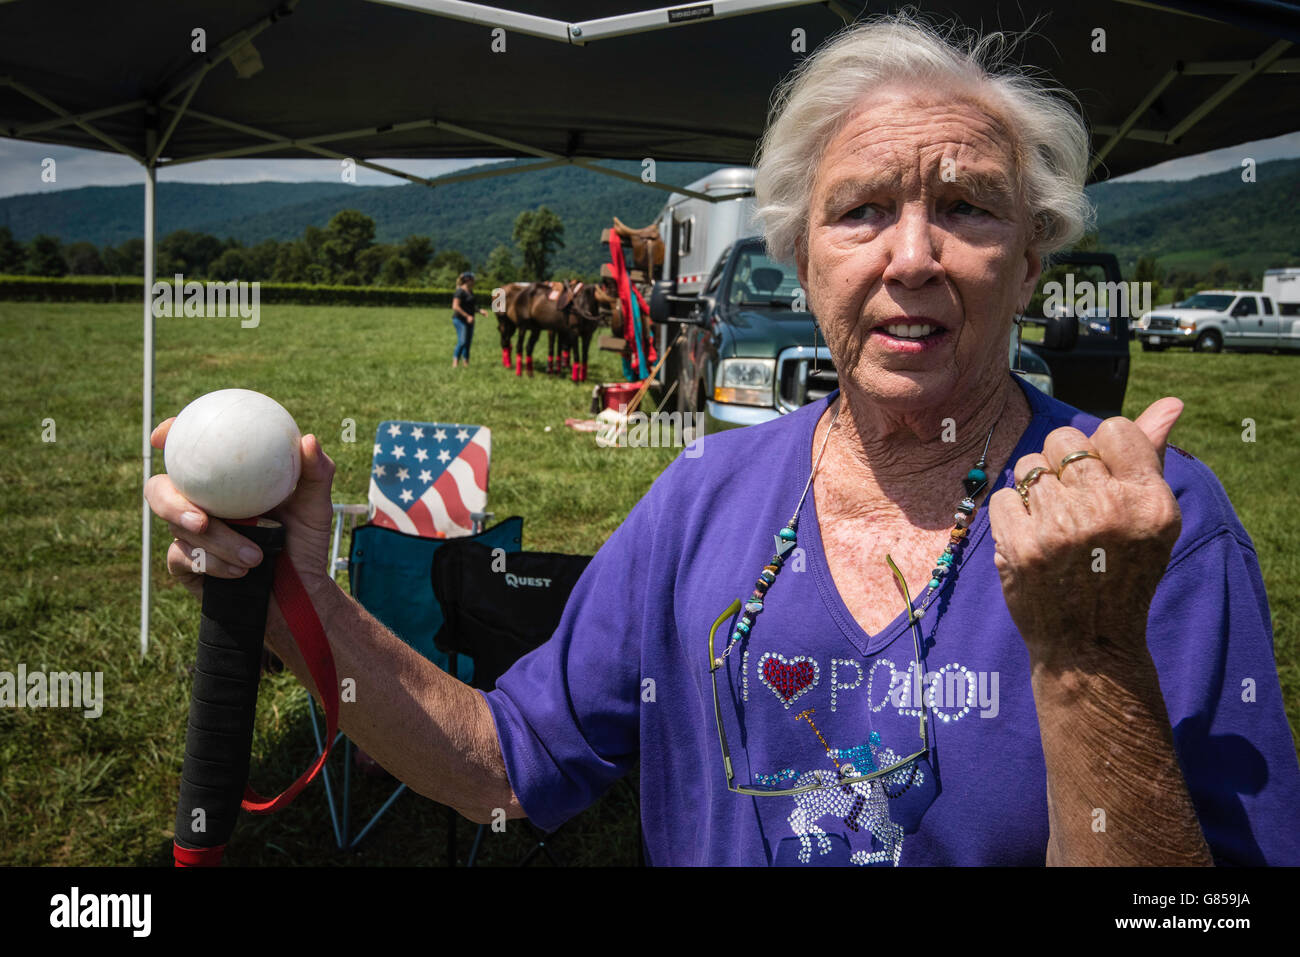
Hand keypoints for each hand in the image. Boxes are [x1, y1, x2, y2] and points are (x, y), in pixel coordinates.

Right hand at [145, 419, 337, 602]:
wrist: (299, 591)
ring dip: (219, 544)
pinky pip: (183, 559)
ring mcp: (189, 535)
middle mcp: (200, 504)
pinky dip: (214, 564)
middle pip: (160, 490)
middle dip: (173, 504)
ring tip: (254, 557)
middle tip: (202, 520)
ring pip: (180, 530)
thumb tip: (308, 439)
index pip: (187, 453)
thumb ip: (316, 473)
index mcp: (223, 482)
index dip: (169, 437)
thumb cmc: (305, 543)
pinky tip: (240, 572)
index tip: (164, 436)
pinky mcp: (186, 566)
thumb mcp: (316, 507)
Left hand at [987, 398, 1183, 669]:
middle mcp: (1109, 510)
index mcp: (1149, 500)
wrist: (1089, 645)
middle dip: (1061, 465)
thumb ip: (1150, 456)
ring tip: (1053, 523)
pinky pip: (1002, 496)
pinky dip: (1010, 516)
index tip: (1100, 479)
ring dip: (1033, 489)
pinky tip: (1030, 540)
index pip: (1112, 428)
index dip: (1099, 449)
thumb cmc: (1121, 571)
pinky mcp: (1021, 546)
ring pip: (1027, 465)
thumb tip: (1170, 402)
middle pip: (1063, 439)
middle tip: (1073, 505)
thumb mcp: (1150, 518)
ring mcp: (1062, 528)